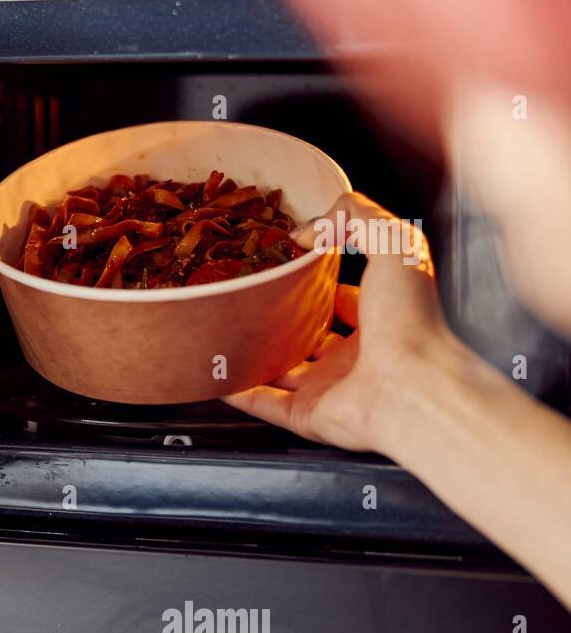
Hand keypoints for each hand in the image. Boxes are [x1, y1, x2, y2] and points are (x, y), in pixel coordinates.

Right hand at [224, 191, 462, 452]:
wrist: (412, 389)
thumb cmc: (411, 320)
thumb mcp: (394, 243)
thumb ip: (358, 217)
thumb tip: (311, 228)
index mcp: (381, 319)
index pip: (343, 298)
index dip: (317, 282)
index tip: (286, 267)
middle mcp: (356, 356)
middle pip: (308, 336)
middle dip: (281, 319)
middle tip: (250, 298)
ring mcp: (330, 389)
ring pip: (282, 370)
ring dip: (255, 354)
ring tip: (226, 333)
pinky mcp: (307, 415)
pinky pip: (265, 403)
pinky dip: (239, 389)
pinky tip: (219, 372)